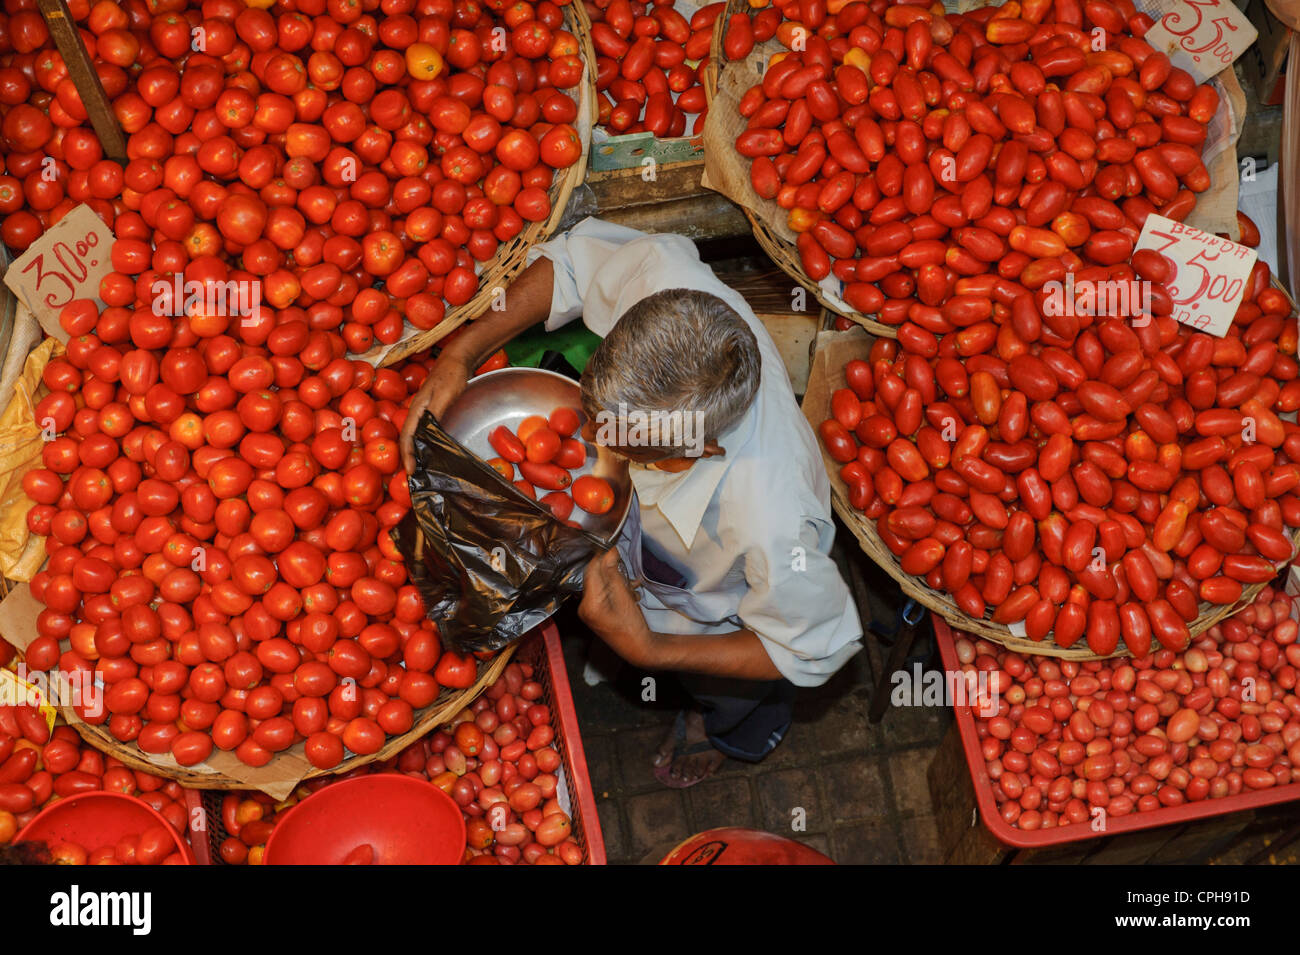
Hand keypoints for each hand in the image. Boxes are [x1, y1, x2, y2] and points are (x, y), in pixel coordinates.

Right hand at [400, 350, 471, 473]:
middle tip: (415, 477)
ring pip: (415, 436)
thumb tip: (426, 433)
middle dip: (408, 458)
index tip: (411, 472)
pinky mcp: (431, 410)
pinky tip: (431, 451)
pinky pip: (423, 431)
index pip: (407, 437)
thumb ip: (435, 413)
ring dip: (415, 452)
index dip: (407, 456)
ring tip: (421, 469)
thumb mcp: (444, 395)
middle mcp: (416, 411)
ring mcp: (423, 411)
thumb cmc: (451, 375)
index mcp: (416, 409)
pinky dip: (424, 443)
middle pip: (407, 439)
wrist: (457, 359)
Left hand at [578, 548, 655, 667]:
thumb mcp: (624, 595)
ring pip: (600, 584)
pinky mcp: (595, 612)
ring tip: (631, 587)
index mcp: (590, 603)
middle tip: (625, 568)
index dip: (602, 557)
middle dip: (611, 570)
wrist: (637, 648)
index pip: (591, 571)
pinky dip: (615, 590)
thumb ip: (614, 572)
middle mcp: (584, 606)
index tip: (613, 547)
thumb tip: (610, 551)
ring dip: (616, 580)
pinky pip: (603, 593)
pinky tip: (629, 594)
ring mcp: (588, 611)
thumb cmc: (632, 626)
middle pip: (595, 577)